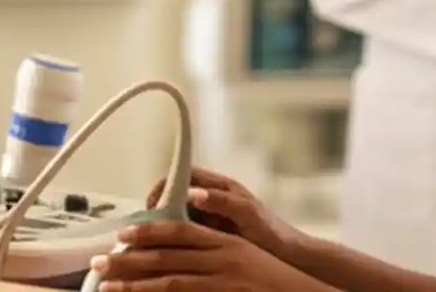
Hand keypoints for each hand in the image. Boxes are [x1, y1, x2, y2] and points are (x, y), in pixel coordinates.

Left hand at [91, 221, 327, 291]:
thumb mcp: (242, 258)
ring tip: (107, 289)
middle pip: (168, 253)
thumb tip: (179, 255)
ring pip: (171, 279)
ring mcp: (225, 278)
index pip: (180, 230)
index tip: (122, 234)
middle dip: (130, 258)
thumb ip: (212, 253)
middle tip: (99, 263)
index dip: (149, 230)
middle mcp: (223, 255)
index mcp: (224, 241)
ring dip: (134, 285)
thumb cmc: (271, 278)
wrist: (303, 291)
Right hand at [145, 166, 303, 263]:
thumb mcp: (247, 214)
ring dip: (163, 227)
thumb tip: (192, 193)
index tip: (153, 204)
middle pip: (174, 197)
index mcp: (220, 188)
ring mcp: (210, 219)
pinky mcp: (209, 238)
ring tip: (151, 242)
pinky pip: (184, 235)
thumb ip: (222, 201)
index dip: (164, 186)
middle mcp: (212, 200)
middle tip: (147, 228)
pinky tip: (166, 253)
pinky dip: (172, 241)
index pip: (182, 176)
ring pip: (176, 217)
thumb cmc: (272, 232)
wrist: (288, 257)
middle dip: (158, 209)